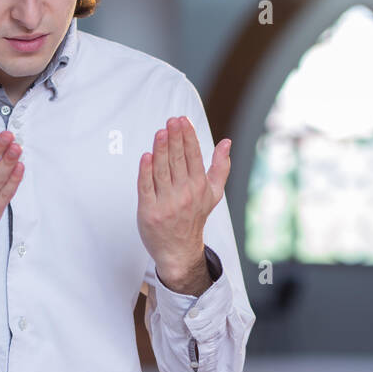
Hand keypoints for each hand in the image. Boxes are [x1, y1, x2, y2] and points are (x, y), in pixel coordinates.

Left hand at [136, 116, 230, 291]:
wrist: (179, 251)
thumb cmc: (193, 219)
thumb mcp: (213, 194)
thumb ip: (220, 167)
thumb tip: (226, 142)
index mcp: (199, 187)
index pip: (194, 156)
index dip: (188, 136)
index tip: (183, 120)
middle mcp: (184, 194)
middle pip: (178, 160)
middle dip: (175, 138)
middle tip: (171, 121)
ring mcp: (166, 203)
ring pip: (162, 170)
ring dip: (161, 149)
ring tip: (160, 132)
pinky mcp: (149, 211)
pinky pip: (146, 188)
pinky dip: (146, 172)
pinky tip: (146, 156)